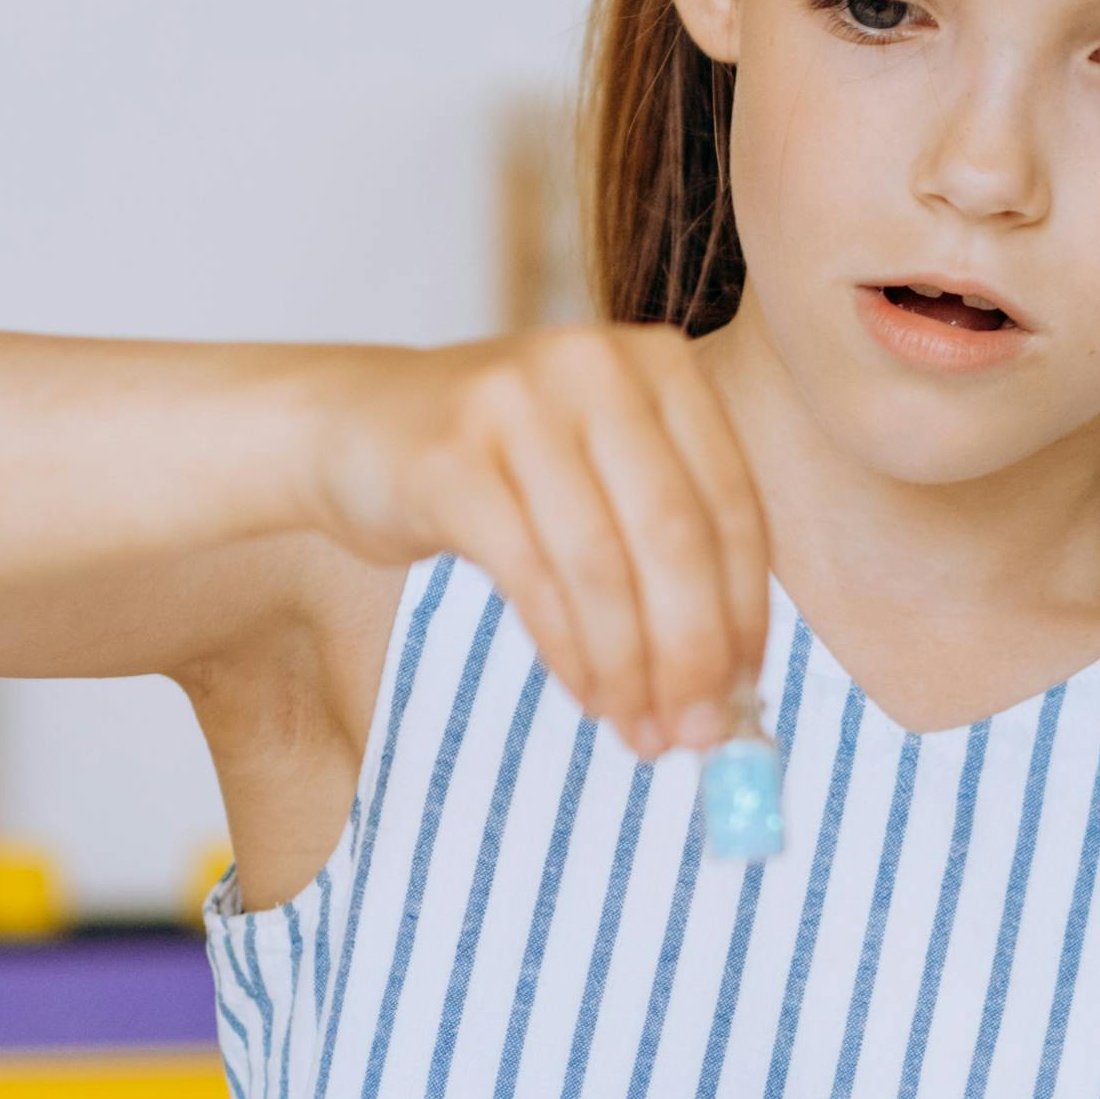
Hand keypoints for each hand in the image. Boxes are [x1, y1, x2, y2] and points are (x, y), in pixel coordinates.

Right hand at [315, 324, 772, 757]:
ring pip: (603, 566)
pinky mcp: (451, 458)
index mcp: (660, 363)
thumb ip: (668, 549)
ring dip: (630, 668)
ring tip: (641, 733)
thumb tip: (733, 685)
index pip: (732, 506)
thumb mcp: (600, 469)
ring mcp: (518, 403)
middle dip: (695, 654)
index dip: (746, 613)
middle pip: (676, 538)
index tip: (747, 696)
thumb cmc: (498, 465)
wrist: (352, 424)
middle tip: (698, 736)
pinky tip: (587, 696)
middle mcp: (595, 366)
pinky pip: (531, 577)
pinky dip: (570, 652)